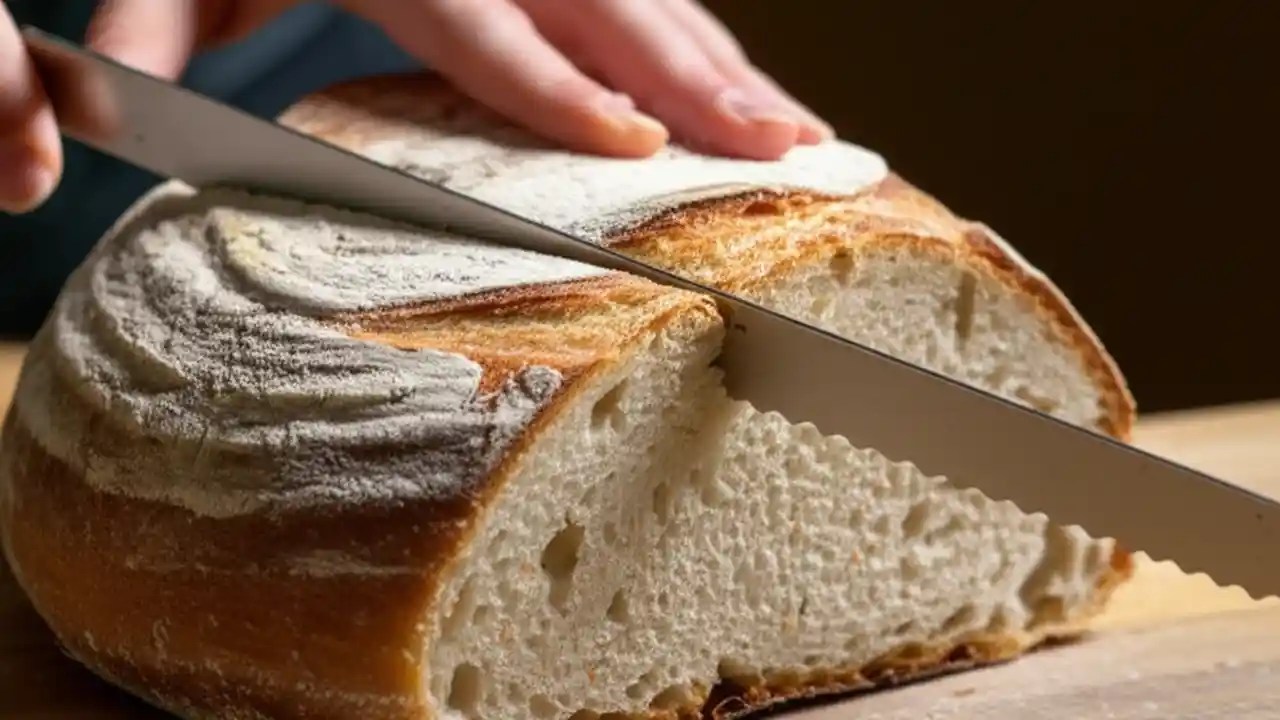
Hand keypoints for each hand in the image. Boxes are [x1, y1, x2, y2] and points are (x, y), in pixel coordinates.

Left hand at [0, 0, 832, 213]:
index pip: (490, 25)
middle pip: (608, 2)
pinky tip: (741, 79)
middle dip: (698, 80)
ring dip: (727, 63)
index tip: (638, 145)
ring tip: (793, 131)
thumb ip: (150, 22)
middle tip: (779, 148)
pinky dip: (704, 36)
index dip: (562, 88)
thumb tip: (89, 117)